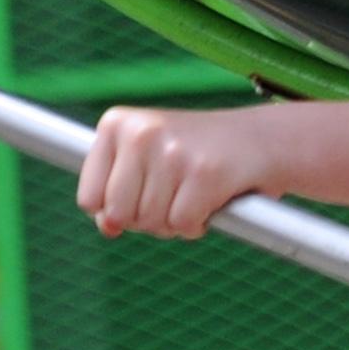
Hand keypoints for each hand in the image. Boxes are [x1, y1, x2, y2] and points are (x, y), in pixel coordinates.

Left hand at [76, 106, 275, 240]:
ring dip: (173, 221)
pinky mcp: (203, 172)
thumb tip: (107, 226)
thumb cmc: (195, 153)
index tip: (141, 193)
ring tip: (192, 193)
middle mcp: (141, 132)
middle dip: (145, 218)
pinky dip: (196, 225)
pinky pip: (182, 224)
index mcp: (117, 124)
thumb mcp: (146, 160)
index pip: (89, 198)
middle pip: (118, 214)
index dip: (115, 209)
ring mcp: (172, 151)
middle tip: (172, 194)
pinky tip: (209, 201)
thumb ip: (115, 191)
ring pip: (150, 222)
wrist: (259, 139)